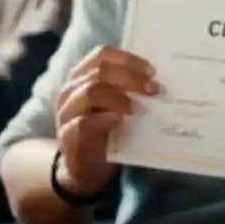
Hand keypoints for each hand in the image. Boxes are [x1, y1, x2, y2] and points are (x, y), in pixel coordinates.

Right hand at [53, 45, 158, 196]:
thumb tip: (158, 79)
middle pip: (99, 71)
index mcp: (82, 76)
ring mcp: (67, 113)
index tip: (152, 70)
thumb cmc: (104, 132)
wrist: (84, 168)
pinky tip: (119, 119)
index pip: (102, 55)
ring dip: (119, 97)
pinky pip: (83, 123)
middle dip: (130, 77)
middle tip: (154, 89)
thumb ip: (127, 90)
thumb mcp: (115, 106)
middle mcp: (71, 90)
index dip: (128, 59)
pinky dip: (104, 119)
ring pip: (90, 92)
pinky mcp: (67, 136)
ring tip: (138, 108)